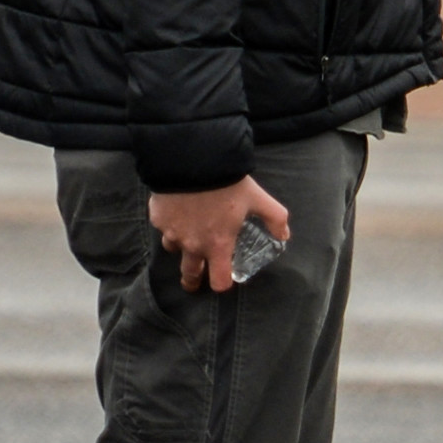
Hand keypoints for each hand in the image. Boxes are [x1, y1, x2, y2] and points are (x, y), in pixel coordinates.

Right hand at [148, 178, 290, 294]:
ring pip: (174, 248)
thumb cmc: (228, 183)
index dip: (223, 282)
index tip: (224, 277)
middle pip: (190, 275)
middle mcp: (193, 245)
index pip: (219, 281)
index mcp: (217, 245)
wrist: (194, 161)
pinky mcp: (158, 219)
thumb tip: (284, 235)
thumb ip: (274, 218)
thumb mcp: (257, 198)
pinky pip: (162, 226)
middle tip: (195, 278)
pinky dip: (169, 222)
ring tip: (187, 232)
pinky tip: (176, 208)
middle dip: (193, 279)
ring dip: (181, 245)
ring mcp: (172, 233)